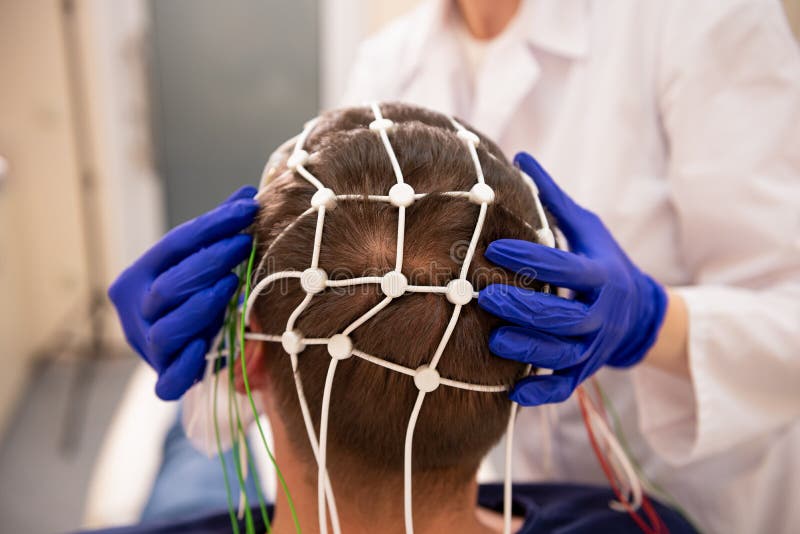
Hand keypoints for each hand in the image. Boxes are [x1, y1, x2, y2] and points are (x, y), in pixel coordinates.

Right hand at [108, 186, 258, 399]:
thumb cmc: (193, 296)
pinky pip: (168, 381)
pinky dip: (187, 367)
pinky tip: (207, 348)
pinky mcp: (162, 377)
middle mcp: (136, 311)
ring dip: (200, 308)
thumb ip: (220, 234)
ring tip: (232, 285)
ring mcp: (146, 346)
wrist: (178, 350)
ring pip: (167, 331)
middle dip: (208, 263)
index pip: (175, 245)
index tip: (248, 208)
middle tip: (244, 243)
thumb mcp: (202, 264)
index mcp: (140, 276)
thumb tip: (248, 194)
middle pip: (168, 287)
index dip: (212, 226)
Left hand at [478, 153, 667, 405]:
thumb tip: (521, 156)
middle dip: (526, 308)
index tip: (494, 245)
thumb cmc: (603, 261)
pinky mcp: (585, 371)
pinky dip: (541, 393)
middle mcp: (600, 314)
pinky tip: (512, 393)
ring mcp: (593, 347)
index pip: (565, 267)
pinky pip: (565, 388)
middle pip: (565, 316)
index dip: (531, 258)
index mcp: (600, 275)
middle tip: (487, 295)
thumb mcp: (586, 228)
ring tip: (495, 341)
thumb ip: (554, 198)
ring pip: (563, 355)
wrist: (639, 313)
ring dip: (530, 351)